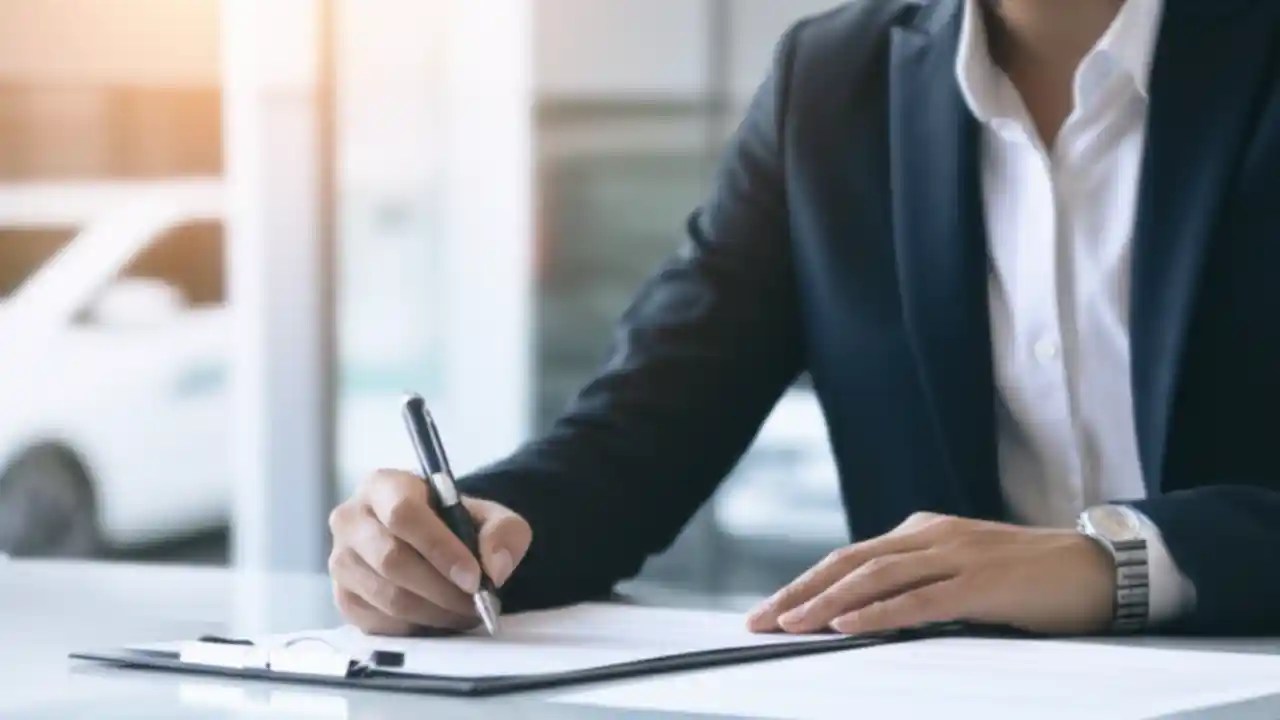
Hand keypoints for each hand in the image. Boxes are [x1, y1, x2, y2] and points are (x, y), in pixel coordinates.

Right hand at [328, 469, 531, 635]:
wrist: (429, 542)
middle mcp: (351, 519)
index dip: (440, 548)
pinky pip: (378, 622)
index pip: (403, 514)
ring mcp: (340, 560)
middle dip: (442, 590)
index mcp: (383, 486)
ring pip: (387, 596)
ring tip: (465, 613)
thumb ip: (503, 531)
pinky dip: (416, 628)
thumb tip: (494, 567)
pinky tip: (439, 619)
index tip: (474, 578)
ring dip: (434, 613)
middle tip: (476, 603)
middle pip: (392, 559)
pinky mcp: (343, 597)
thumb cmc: (455, 524)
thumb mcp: (490, 516)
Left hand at [747, 512, 1114, 636]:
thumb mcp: (964, 572)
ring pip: (875, 577)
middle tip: (759, 621)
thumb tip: (869, 612)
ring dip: (826, 603)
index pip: (851, 557)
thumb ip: (922, 582)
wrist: (1100, 569)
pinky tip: (847, 627)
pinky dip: (878, 614)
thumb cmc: (1030, 579)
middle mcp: (932, 536)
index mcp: (924, 532)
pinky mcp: (981, 584)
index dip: (806, 583)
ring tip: (789, 625)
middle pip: (850, 562)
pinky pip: (919, 600)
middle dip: (799, 592)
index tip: (770, 610)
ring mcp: (956, 556)